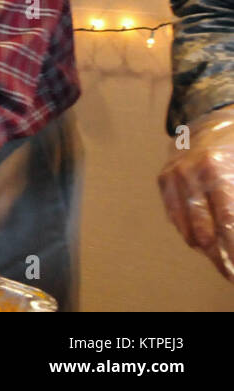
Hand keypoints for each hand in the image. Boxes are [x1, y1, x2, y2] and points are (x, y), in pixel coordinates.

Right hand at [159, 105, 233, 280]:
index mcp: (217, 170)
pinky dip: (190, 232)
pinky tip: (205, 240)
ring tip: (222, 263)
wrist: (216, 116)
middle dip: (221, 259)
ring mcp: (173, 177)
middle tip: (231, 274)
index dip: (233, 250)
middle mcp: (191, 175)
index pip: (227, 223)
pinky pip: (175, 217)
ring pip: (187, 229)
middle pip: (204, 233)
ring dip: (206, 250)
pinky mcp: (164, 179)